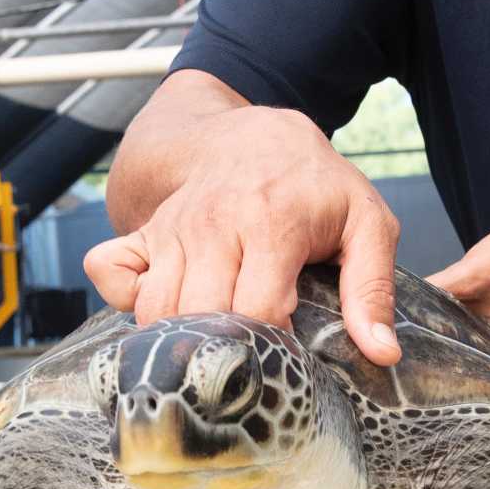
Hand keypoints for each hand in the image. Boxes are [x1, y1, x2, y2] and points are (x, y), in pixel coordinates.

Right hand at [83, 105, 402, 363]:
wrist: (255, 134)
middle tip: (252, 355)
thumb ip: (373, 288)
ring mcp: (172, 228)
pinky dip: (126, 302)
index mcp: (271, 223)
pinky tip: (168, 311)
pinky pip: (108, 273)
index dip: (275, 345)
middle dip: (227, 351)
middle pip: (201, 318)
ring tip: (217, 341)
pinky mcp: (144, 231)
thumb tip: (381, 353)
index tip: (290, 348)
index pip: (258, 311)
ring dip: (181, 338)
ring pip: (155, 309)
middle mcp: (213, 225)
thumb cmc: (314, 185)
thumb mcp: (366, 222)